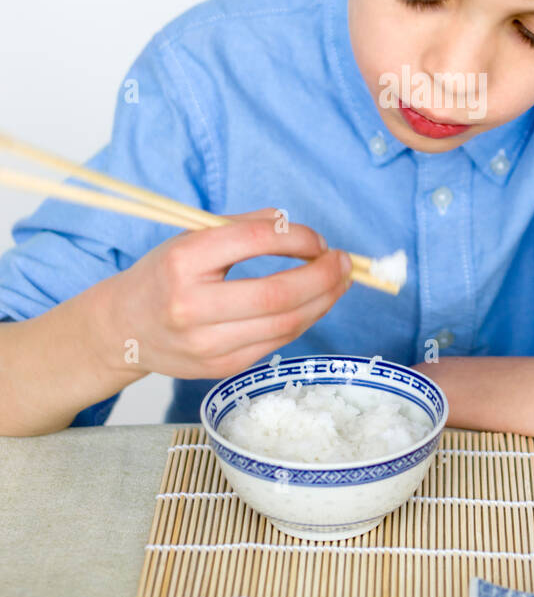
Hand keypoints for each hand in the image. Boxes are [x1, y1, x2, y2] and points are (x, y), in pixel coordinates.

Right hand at [93, 208, 352, 380]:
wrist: (123, 329)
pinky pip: (275, 344)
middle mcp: (191, 306)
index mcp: (183, 261)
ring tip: (339, 282)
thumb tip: (297, 228)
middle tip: (345, 263)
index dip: (297, 239)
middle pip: (278, 295)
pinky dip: (302, 321)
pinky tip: (313, 305)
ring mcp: (205, 344)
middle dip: (323, 277)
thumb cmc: (164, 275)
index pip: (255, 242)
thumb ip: (245, 227)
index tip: (317, 239)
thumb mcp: (192, 238)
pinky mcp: (219, 369)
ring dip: (323, 301)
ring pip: (284, 325)